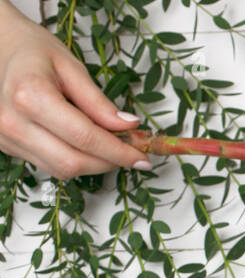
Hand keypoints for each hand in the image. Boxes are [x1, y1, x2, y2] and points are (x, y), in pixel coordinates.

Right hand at [0, 2, 148, 177]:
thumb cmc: (31, 50)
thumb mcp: (70, 67)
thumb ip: (98, 102)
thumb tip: (129, 127)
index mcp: (30, 96)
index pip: (85, 138)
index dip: (119, 152)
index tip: (142, 157)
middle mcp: (13, 121)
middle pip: (73, 162)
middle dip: (109, 163)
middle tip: (131, 154)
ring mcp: (6, 136)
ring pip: (61, 170)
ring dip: (93, 165)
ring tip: (110, 147)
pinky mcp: (6, 145)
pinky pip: (48, 165)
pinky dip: (73, 160)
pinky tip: (84, 145)